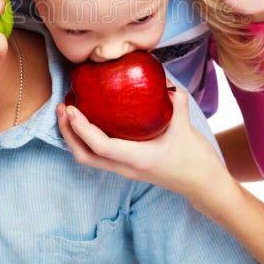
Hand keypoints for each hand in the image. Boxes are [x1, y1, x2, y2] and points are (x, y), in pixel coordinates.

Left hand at [57, 87, 228, 201]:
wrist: (202, 183)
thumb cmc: (195, 158)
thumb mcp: (185, 125)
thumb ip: (174, 100)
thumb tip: (161, 79)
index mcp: (138, 159)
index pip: (100, 146)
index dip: (81, 128)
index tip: (71, 108)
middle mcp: (126, 168)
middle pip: (84, 156)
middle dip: (67, 133)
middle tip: (62, 107)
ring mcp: (124, 170)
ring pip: (88, 158)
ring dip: (73, 137)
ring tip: (67, 113)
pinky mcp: (126, 167)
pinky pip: (97, 155)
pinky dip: (85, 139)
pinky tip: (87, 120)